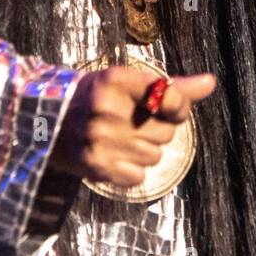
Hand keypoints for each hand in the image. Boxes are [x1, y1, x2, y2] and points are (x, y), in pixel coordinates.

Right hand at [48, 67, 216, 189]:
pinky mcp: (97, 166)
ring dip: (144, 149)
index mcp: (115, 80)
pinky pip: (139, 175)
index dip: (175, 106)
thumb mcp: (125, 81)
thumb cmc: (93, 96)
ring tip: (120, 137)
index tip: (164, 106)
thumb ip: (172, 85)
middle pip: (166, 131)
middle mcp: (107, 109)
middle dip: (156, 128)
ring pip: (155, 155)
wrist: (45, 120)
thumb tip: (211, 82)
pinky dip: (131, 169)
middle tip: (131, 121)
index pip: (170, 97)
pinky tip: (114, 154)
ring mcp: (101, 140)